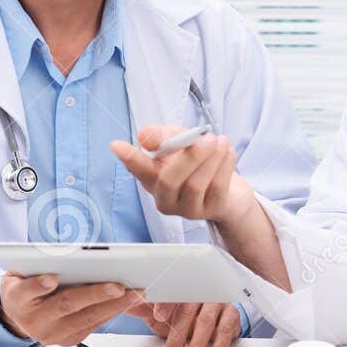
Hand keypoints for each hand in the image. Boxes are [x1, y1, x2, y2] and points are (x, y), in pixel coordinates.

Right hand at [0, 272, 142, 346]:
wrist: (17, 316)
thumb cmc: (23, 287)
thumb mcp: (19, 272)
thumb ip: (36, 265)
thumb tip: (66, 255)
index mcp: (17, 299)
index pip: (25, 292)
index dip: (37, 286)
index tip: (51, 278)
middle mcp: (34, 321)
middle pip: (65, 306)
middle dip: (94, 295)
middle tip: (117, 286)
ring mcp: (51, 334)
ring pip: (84, 319)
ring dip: (112, 306)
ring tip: (134, 293)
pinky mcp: (67, 340)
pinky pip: (92, 326)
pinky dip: (111, 313)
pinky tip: (126, 302)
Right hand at [110, 125, 253, 226]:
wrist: (230, 191)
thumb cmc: (198, 164)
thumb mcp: (179, 142)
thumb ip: (164, 136)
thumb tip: (145, 135)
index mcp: (153, 178)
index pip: (137, 168)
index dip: (128, 157)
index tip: (116, 145)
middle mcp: (166, 198)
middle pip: (168, 181)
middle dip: (189, 157)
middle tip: (206, 138)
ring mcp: (187, 208)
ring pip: (195, 184)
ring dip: (211, 158)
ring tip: (220, 141)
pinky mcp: (210, 210)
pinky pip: (217, 187)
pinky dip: (224, 165)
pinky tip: (227, 152)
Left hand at [126, 300, 241, 346]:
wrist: (213, 313)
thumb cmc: (182, 312)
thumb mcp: (160, 311)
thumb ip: (143, 308)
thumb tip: (127, 304)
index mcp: (180, 288)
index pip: (171, 293)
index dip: (165, 304)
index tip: (157, 315)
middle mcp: (199, 292)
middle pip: (188, 311)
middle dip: (178, 336)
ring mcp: (216, 303)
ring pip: (206, 322)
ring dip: (198, 346)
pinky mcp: (231, 315)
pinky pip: (226, 331)